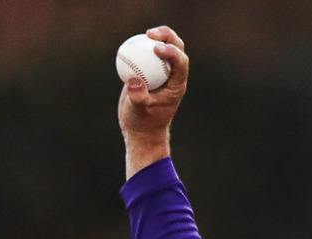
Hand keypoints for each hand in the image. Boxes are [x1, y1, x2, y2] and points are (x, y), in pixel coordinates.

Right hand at [120, 26, 189, 177]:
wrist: (141, 131)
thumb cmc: (142, 123)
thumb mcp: (139, 112)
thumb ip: (138, 97)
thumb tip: (134, 80)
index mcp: (177, 85)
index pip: (180, 63)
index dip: (172, 51)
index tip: (156, 48)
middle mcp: (173, 76)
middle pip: (177, 48)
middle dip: (167, 36)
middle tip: (150, 34)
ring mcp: (162, 72)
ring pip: (164, 48)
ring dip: (157, 37)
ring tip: (144, 34)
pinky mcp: (150, 71)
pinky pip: (148, 55)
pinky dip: (141, 47)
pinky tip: (130, 44)